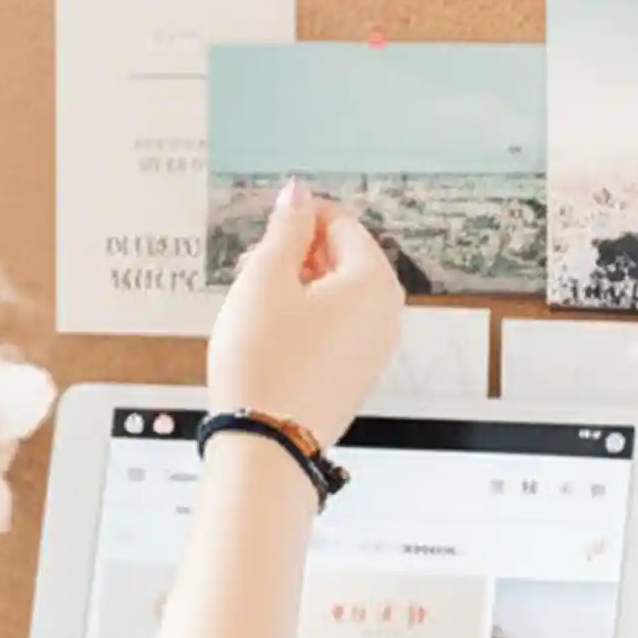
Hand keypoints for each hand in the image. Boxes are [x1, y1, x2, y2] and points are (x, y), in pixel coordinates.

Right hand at [206, 179, 404, 446]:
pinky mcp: (357, 373)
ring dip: (296, 286)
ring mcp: (376, 347)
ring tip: (252, 300)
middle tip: (250, 267)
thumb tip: (298, 194)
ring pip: (337, 294)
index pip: (341, 223)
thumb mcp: (265, 279)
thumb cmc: (265, 362)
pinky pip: (336, 328)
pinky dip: (306, 318)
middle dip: (296, 254)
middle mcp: (386, 313)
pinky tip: (269, 332)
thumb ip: (285, 229)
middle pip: (343, 258)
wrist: (267, 443)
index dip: (299, 218)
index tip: (266, 227)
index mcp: (374, 281)